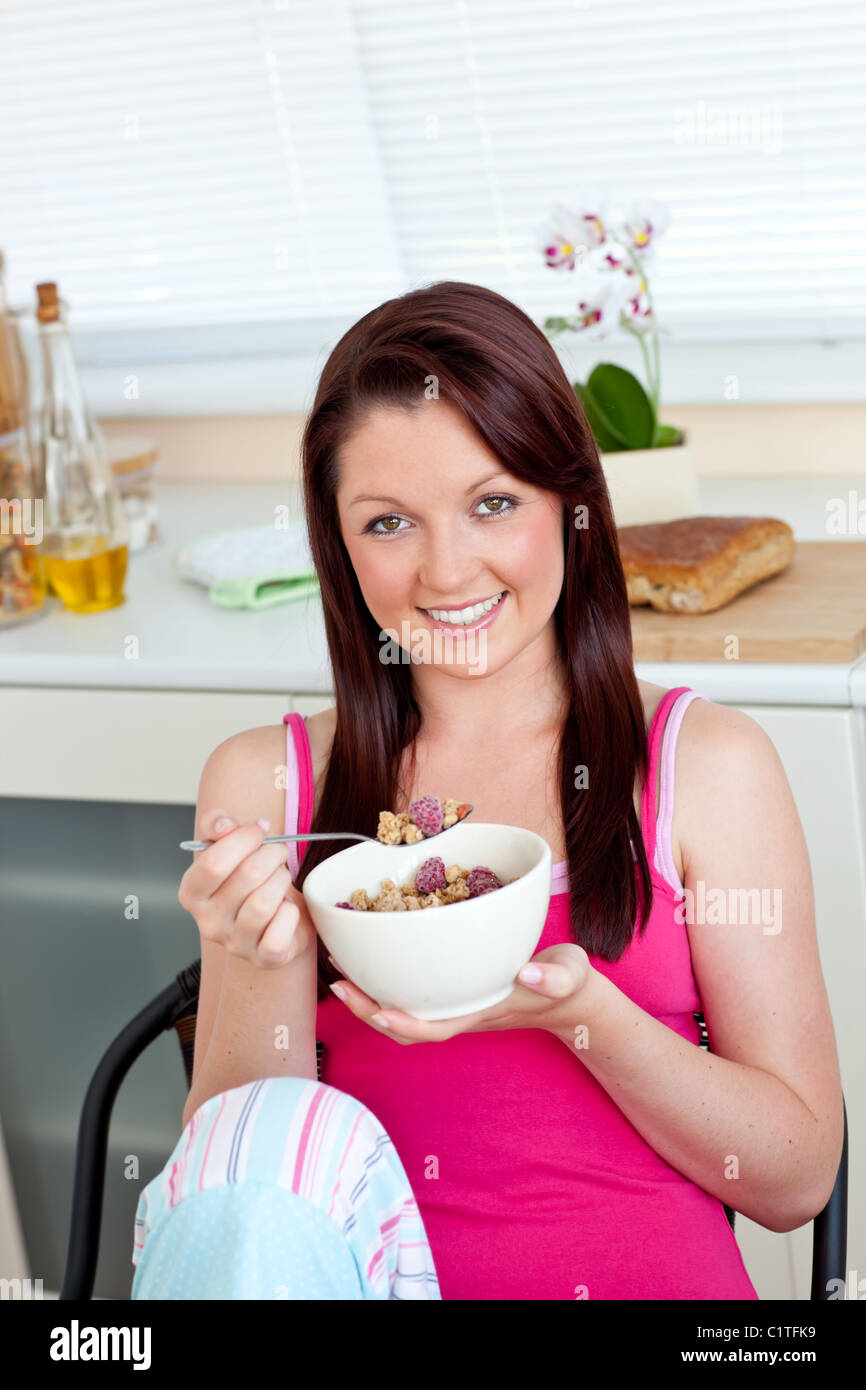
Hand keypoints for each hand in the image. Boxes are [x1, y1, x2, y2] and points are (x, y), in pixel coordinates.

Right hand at [178, 810, 315, 968]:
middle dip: (271, 855)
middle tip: (278, 853)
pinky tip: (286, 908)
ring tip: (281, 878)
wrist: (273, 919)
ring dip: (282, 880)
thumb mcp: (228, 847)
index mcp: (192, 893)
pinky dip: (291, 913)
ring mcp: (235, 943)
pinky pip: (280, 930)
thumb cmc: (249, 881)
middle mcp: (208, 922)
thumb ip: (218, 825)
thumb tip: (224, 825)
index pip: (213, 863)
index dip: (244, 839)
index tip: (260, 829)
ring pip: (264, 903)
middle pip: (246, 877)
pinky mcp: (263, 958)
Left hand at [326, 943, 593, 1043]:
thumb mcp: (569, 974)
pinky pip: (411, 994)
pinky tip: (372, 959)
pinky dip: (387, 982)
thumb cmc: (565, 982)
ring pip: (402, 1012)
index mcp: (481, 1011)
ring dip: (369, 998)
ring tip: (341, 972)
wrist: (567, 994)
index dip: (405, 1025)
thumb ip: (555, 977)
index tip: (378, 1011)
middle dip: (368, 1011)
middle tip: (338, 983)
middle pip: (405, 1026)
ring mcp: (453, 1004)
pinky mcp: (451, 991)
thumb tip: (529, 974)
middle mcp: (459, 1012)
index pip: (436, 1028)